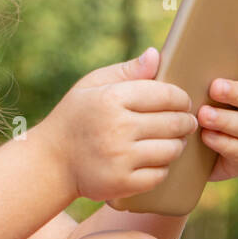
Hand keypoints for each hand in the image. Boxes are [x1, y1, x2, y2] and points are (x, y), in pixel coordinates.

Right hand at [34, 47, 196, 202]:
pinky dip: (163, 167)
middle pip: (174, 123)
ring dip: (177, 144)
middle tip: (186, 122)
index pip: (166, 95)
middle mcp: (117, 127)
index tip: (183, 102)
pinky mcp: (123, 183)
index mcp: (112, 98)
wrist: (51, 161)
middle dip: (185, 121)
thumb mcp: (92, 85)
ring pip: (172, 149)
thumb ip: (126, 71)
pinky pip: (160, 174)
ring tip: (173, 139)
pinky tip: (157, 159)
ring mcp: (120, 158)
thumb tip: (155, 55)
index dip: (181, 98)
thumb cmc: (75, 116)